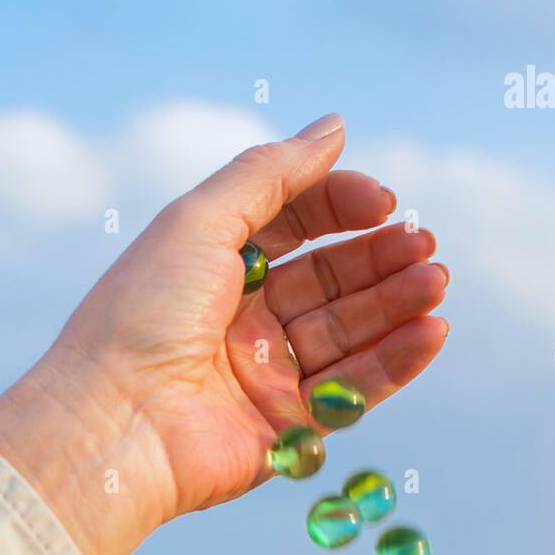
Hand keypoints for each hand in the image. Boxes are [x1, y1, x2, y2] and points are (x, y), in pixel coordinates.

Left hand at [0, 114, 448, 554]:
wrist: (117, 424)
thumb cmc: (143, 315)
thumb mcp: (200, 221)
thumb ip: (271, 173)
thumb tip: (335, 127)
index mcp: (214, 264)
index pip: (296, 224)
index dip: (342, 207)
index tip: (383, 201)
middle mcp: (242, 317)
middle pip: (330, 279)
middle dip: (381, 258)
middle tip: (426, 243)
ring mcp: (266, 373)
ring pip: (349, 332)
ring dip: (397, 304)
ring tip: (436, 282)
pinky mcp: (288, 426)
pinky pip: (354, 389)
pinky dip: (396, 360)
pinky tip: (431, 330)